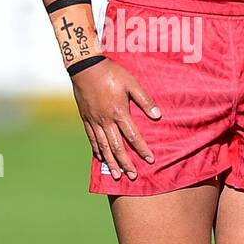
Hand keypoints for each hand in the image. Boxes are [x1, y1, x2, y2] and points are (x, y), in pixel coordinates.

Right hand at [72, 59, 160, 180]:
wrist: (85, 67)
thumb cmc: (111, 73)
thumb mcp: (131, 83)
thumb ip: (145, 100)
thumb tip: (158, 115)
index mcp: (119, 112)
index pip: (133, 136)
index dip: (142, 149)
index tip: (150, 160)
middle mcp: (106, 120)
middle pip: (117, 147)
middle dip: (126, 163)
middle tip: (133, 176)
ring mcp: (94, 121)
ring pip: (103, 146)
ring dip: (110, 162)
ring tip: (116, 175)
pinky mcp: (85, 118)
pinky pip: (91, 138)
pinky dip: (97, 150)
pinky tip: (100, 158)